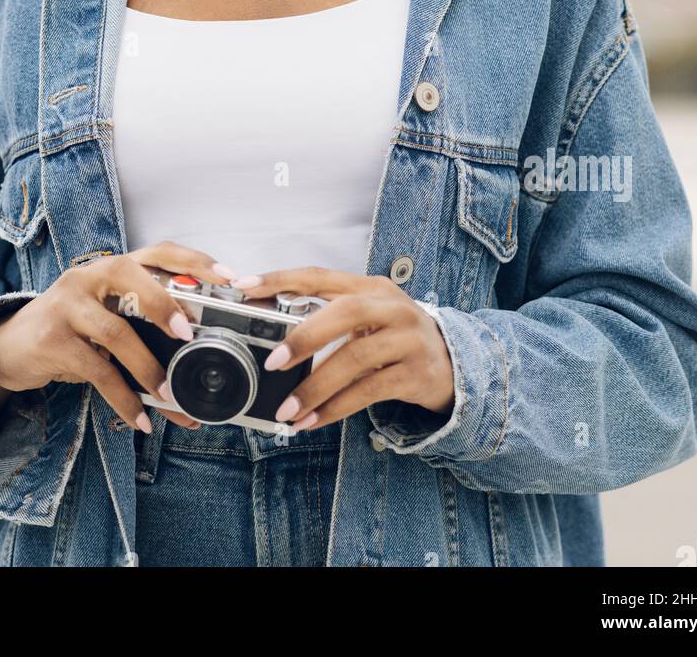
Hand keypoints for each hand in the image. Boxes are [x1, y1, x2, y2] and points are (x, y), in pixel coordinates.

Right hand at [0, 241, 238, 431]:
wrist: (9, 347)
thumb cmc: (73, 330)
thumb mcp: (106, 314)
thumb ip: (143, 320)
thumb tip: (198, 352)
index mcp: (112, 268)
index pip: (158, 250)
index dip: (195, 260)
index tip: (229, 277)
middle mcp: (89, 276)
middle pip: (131, 275)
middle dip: (164, 303)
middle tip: (189, 334)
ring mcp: (67, 305)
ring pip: (116, 332)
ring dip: (147, 368)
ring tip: (170, 397)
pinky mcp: (52, 340)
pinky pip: (97, 371)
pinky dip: (123, 398)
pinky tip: (139, 418)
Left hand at [231, 267, 454, 430]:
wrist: (452, 363)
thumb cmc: (395, 338)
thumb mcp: (367, 317)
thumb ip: (328, 318)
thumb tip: (271, 340)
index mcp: (370, 286)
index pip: (320, 275)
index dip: (281, 279)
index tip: (244, 287)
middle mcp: (391, 306)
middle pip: (345, 312)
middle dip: (305, 337)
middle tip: (273, 362)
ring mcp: (407, 338)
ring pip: (356, 358)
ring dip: (316, 386)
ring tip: (287, 409)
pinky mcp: (415, 373)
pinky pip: (369, 391)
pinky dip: (336, 408)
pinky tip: (313, 420)